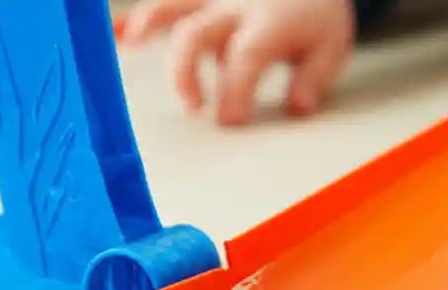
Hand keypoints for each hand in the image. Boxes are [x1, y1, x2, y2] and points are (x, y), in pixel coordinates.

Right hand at [125, 0, 354, 125]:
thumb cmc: (312, 18)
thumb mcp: (328, 46)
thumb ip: (312, 78)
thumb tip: (297, 108)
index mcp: (270, 21)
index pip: (246, 55)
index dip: (235, 88)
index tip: (229, 121)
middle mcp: (236, 6)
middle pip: (197, 32)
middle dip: (186, 72)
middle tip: (194, 108)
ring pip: (174, 7)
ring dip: (150, 23)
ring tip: (133, 44)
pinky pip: (168, 5)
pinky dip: (140, 18)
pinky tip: (120, 34)